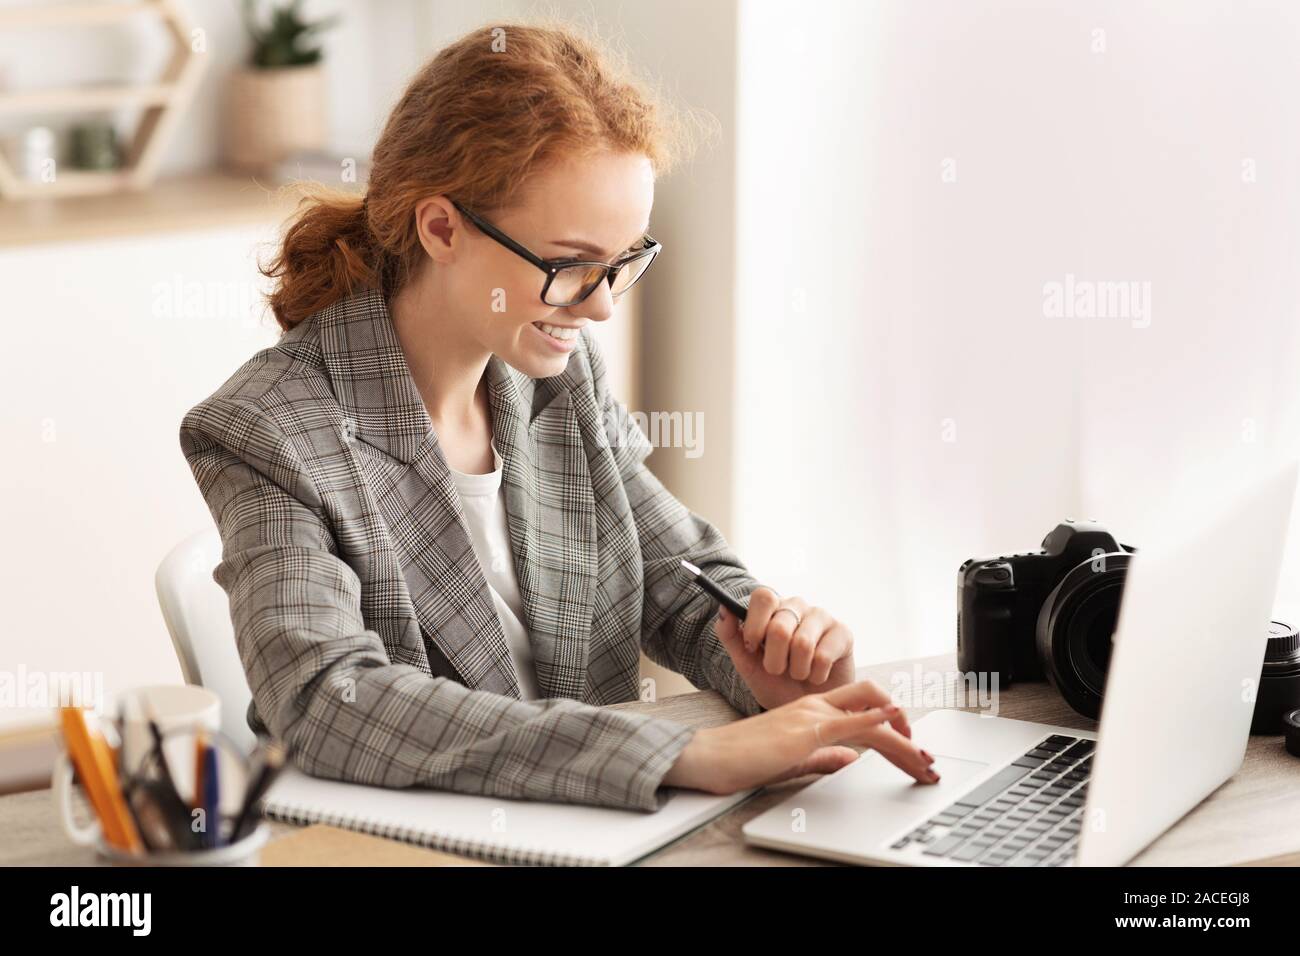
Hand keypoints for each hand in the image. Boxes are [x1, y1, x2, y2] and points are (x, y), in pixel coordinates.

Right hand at [662, 679, 939, 793]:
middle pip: (874, 704)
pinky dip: (875, 718)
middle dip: (907, 731)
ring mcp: (810, 716)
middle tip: (927, 760)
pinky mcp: (804, 731)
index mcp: (810, 713)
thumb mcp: (790, 760)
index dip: (893, 730)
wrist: (707, 757)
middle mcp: (814, 707)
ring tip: (924, 762)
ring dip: (904, 740)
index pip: (863, 712)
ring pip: (871, 715)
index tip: (912, 753)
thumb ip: (821, 758)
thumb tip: (851, 760)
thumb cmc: (739, 759)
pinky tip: (894, 719)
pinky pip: (847, 721)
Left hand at [714, 587, 864, 711]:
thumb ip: (730, 635)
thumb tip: (723, 609)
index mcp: (773, 608)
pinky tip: (816, 676)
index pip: (763, 596)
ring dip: (795, 669)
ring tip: (798, 675)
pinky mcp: (843, 634)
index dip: (755, 624)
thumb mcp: (746, 663)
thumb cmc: (775, 683)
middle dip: (773, 658)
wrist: (803, 710)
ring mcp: (822, 617)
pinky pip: (823, 655)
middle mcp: (798, 606)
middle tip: (777, 670)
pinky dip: (815, 675)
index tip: (751, 647)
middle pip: (780, 625)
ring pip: (802, 642)